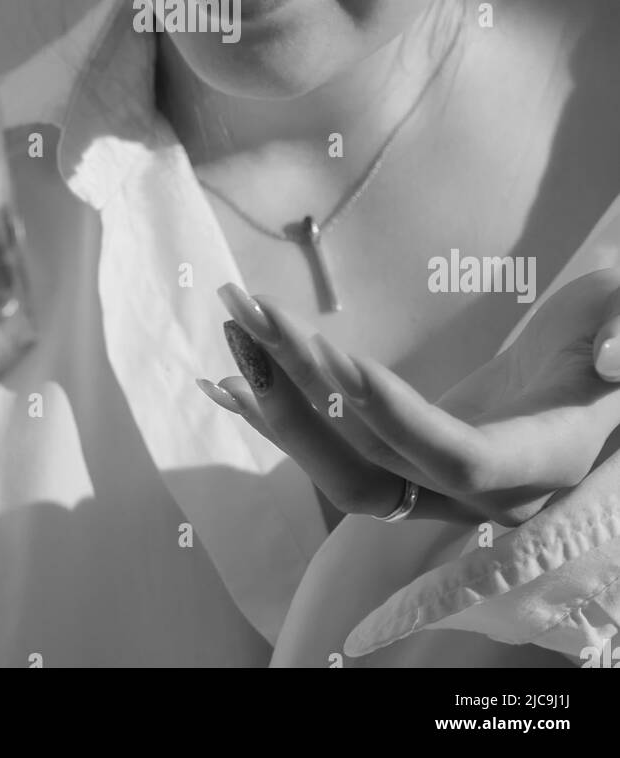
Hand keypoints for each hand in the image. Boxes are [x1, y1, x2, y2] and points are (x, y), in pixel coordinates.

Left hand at [196, 273, 619, 527]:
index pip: (457, 456)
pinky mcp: (403, 464)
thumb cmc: (606, 342)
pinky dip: (280, 418)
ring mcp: (435, 483)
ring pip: (343, 465)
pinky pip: (332, 455)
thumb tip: (611, 360)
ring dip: (280, 400)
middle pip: (377, 465)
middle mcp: (479, 490)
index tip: (339, 357)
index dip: (397, 416)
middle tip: (255, 316)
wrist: (582, 381)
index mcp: (538, 458)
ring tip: (235, 329)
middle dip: (307, 394)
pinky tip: (227, 378)